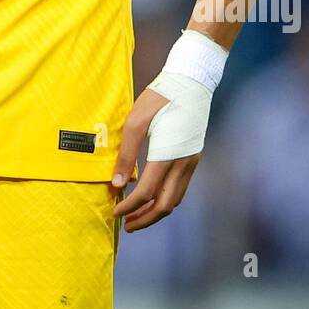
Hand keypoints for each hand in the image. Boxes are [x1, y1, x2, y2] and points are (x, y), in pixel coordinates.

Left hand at [110, 84, 203, 232]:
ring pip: (175, 199)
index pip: (147, 192)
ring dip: (155, 211)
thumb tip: (117, 183)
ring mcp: (191, 162)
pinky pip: (180, 188)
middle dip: (145, 218)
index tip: (115, 212)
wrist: (191, 82)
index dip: (130, 206)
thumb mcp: (135, 122)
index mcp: (167, 155)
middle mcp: (183, 163)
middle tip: (127, 225)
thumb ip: (126, 154)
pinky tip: (152, 196)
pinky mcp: (193, 158)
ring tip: (137, 216)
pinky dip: (165, 198)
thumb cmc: (159, 98)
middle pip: (164, 205)